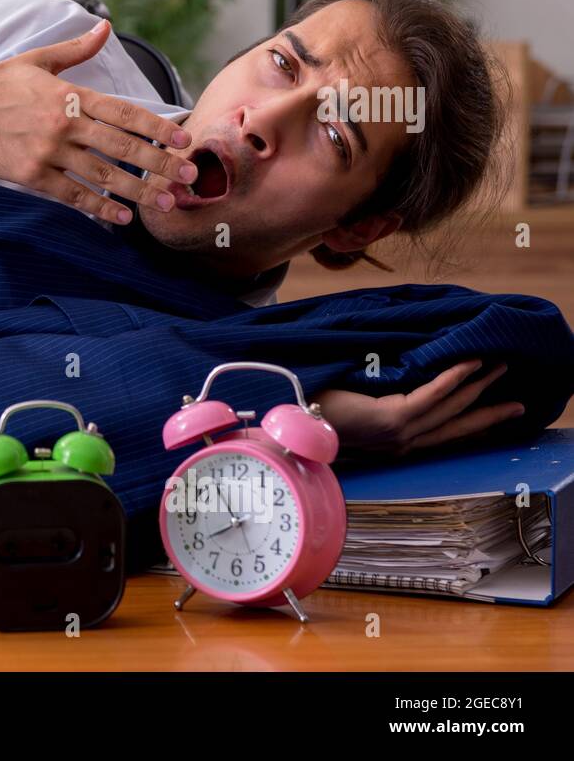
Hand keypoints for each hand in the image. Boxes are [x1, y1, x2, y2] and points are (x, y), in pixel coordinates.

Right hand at [0, 19, 196, 223]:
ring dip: (137, 191)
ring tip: (165, 203)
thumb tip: (105, 27)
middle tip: (188, 179)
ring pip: (101, 174)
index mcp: (70, 94)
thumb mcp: (37, 60)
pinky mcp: (30, 174)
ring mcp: (46, 151)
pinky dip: (99, 207)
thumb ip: (76, 50)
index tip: (182, 141)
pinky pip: (72, 195)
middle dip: (159, 164)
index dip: (157, 128)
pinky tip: (121, 216)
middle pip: (121, 147)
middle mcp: (63, 123)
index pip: (124, 112)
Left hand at [312, 360, 524, 456]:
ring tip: (500, 366)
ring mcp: (397, 432)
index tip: (498, 410)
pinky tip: (470, 362)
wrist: (286, 416)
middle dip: (488, 409)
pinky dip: (452, 377)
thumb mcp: (353, 399)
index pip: (442, 430)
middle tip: (518, 400)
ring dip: (478, 384)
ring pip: (449, 407)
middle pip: (456, 424)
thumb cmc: (310, 404)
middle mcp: (401, 441)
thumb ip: (379, 394)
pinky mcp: (390, 419)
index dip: (472, 419)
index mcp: (394, 440)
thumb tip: (395, 370)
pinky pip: (430, 394)